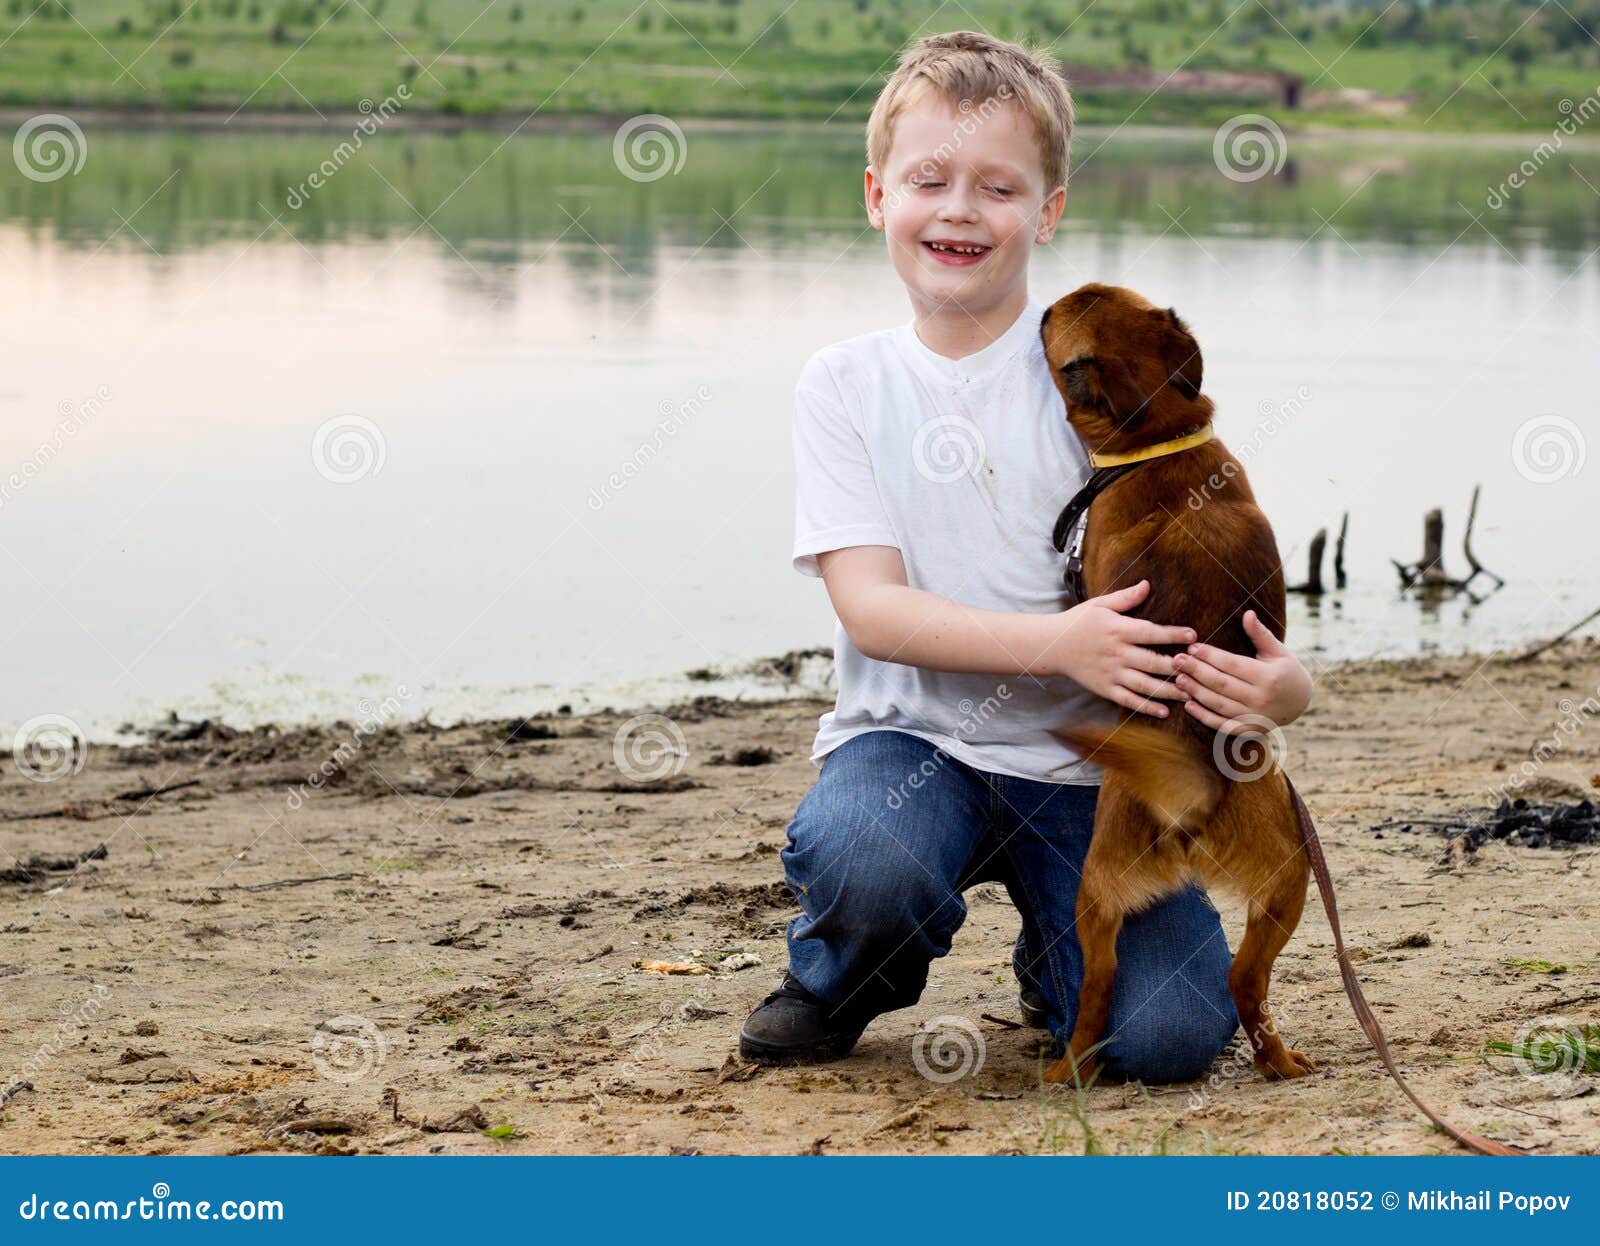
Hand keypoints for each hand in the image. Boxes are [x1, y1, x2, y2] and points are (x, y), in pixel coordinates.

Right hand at [1046, 580, 1196, 718]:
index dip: (1173, 634)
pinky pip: (1128, 700)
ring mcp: (1111, 673)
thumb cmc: (1078, 622)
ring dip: (1168, 690)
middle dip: (1177, 666)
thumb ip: (1126, 597)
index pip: (1150, 632)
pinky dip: (1146, 706)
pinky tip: (1164, 712)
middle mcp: (1117, 653)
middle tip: (1199, 670)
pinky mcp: (1104, 688)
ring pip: (1144, 684)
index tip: (1193, 636)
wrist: (1052, 646)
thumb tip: (1147, 584)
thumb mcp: (1100, 605)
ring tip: (1190, 693)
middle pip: (1152, 662)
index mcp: (1118, 630)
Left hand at [1172, 610, 1312, 733]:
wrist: (1300, 703)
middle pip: (1222, 684)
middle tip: (1176, 661)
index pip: (1232, 664)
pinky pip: (1222, 725)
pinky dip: (1204, 716)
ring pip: (1219, 704)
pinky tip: (1187, 704)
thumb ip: (1260, 634)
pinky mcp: (1248, 730)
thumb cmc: (1286, 671)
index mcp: (1268, 677)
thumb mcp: (1278, 651)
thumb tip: (1247, 613)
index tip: (1192, 647)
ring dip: (1196, 692)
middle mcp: (1261, 699)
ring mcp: (1254, 717)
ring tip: (1178, 679)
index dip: (1210, 656)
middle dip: (1197, 671)